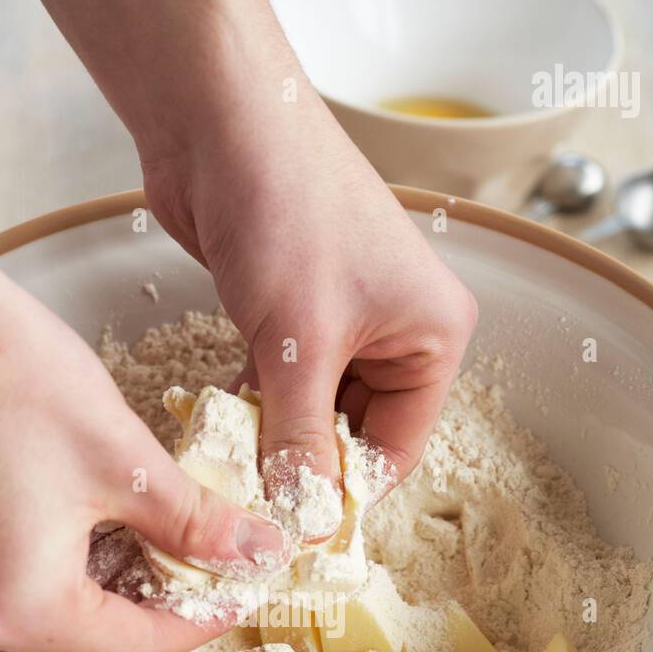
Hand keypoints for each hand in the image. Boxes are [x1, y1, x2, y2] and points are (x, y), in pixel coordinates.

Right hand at [0, 166, 284, 651]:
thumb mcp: (122, 458)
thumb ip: (195, 522)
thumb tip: (256, 552)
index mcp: (19, 606)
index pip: (135, 646)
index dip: (202, 620)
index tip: (243, 589)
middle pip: (91, 636)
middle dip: (161, 600)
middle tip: (215, 562)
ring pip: (55, 611)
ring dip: (116, 581)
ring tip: (169, 537)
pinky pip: (16, 584)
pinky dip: (67, 565)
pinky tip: (106, 525)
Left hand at [22, 0, 477, 530]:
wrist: (219, 119)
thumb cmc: (284, 212)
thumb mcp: (298, 344)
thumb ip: (300, 438)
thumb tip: (300, 517)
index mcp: (433, 334)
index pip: (399, 446)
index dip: (348, 493)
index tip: (298, 532)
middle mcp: (397, 329)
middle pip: (354, 431)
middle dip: (304, 465)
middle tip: (255, 506)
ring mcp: (343, 318)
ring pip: (311, 409)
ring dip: (272, 438)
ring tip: (231, 471)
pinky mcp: (291, 309)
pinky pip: (281, 381)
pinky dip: (253, 405)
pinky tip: (219, 428)